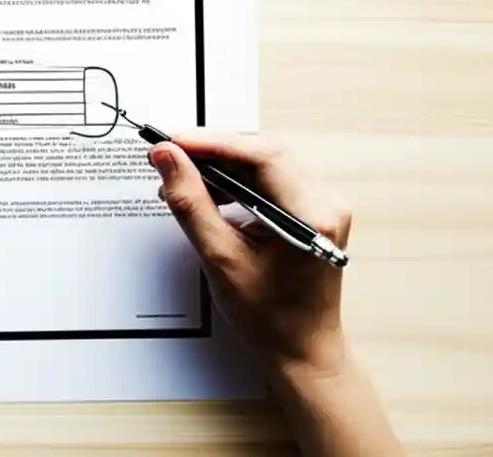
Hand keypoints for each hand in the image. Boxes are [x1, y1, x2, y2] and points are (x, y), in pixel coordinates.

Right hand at [149, 132, 352, 374]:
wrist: (301, 350)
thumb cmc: (270, 317)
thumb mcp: (220, 258)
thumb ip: (190, 203)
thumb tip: (167, 159)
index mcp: (311, 215)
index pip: (261, 156)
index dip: (212, 142)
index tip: (172, 142)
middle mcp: (325, 203)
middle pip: (265, 152)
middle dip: (214, 150)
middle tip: (171, 154)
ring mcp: (321, 206)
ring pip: (266, 163)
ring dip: (223, 166)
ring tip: (184, 179)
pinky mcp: (309, 211)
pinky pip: (270, 180)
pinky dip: (237, 181)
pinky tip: (209, 193)